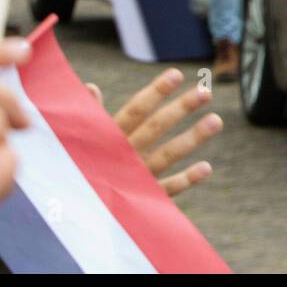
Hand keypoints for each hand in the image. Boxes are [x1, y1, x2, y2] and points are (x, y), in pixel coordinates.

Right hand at [86, 68, 221, 196]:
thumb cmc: (81, 167)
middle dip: (181, 109)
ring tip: (217, 121)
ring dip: (192, 138)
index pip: (136, 109)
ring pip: (166, 155)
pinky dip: (185, 180)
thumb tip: (91, 87)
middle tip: (206, 92)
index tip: (177, 74)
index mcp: (109, 138)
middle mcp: (124, 155)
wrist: (69, 213)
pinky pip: (166, 190)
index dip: (156, 92)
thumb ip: (91, 115)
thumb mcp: (82, 141)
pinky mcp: (141, 200)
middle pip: (156, 127)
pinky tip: (207, 167)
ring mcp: (135, 177)